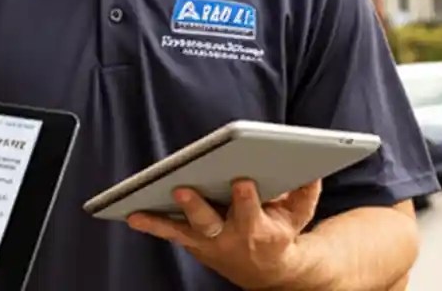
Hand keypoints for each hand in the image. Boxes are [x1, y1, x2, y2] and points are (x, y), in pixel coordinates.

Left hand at [125, 179, 321, 289]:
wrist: (269, 272)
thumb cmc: (281, 233)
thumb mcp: (299, 216)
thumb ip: (305, 193)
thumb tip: (310, 169)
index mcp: (259, 231)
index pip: (251, 212)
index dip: (246, 198)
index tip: (242, 180)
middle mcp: (229, 239)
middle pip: (210, 222)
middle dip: (196, 207)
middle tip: (182, 189)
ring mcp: (208, 243)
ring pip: (181, 232)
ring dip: (160, 221)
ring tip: (137, 211)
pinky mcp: (193, 243)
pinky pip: (169, 233)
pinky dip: (151, 224)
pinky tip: (131, 213)